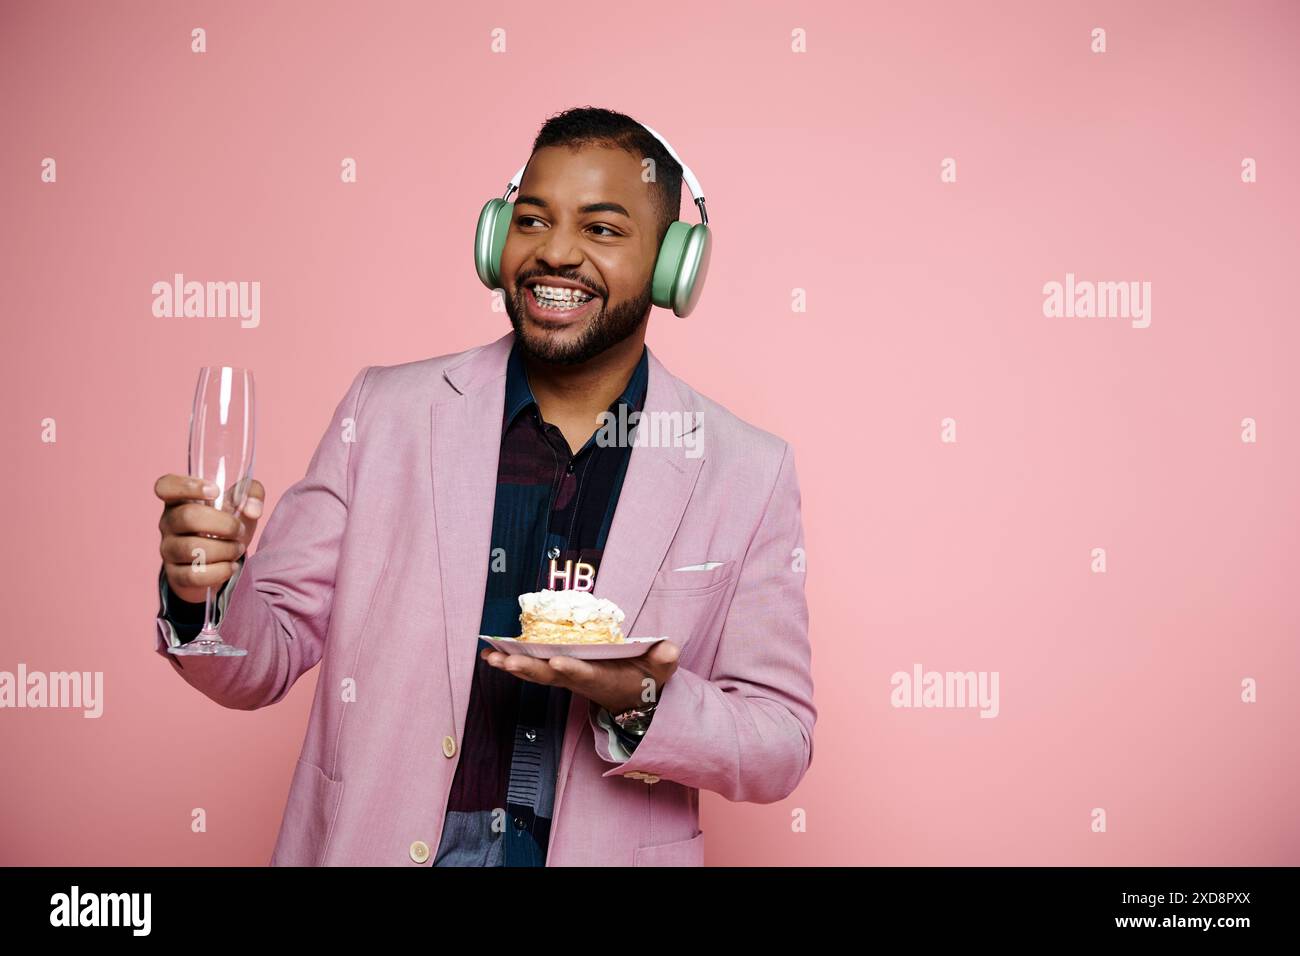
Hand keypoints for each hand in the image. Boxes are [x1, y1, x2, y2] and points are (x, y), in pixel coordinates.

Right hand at [155, 473, 265, 603]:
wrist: (221, 562)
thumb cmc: (226, 526)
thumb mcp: (242, 504)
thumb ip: (252, 494)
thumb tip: (252, 509)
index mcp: (180, 500)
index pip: (165, 485)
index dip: (186, 485)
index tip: (215, 491)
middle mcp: (168, 523)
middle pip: (187, 517)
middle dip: (223, 524)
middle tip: (239, 530)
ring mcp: (168, 549)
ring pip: (191, 548)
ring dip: (224, 549)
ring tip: (237, 548)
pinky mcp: (175, 574)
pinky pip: (194, 575)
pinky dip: (219, 571)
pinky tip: (231, 566)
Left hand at [479, 639, 680, 714]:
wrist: (632, 698)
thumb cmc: (646, 678)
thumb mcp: (661, 669)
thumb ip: (664, 659)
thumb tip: (669, 649)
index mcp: (603, 678)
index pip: (586, 674)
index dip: (572, 669)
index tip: (557, 662)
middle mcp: (580, 680)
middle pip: (551, 677)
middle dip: (529, 669)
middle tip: (508, 660)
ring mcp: (566, 678)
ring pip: (536, 674)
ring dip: (513, 665)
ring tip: (490, 656)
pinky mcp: (558, 672)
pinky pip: (532, 668)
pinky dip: (511, 661)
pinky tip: (492, 653)